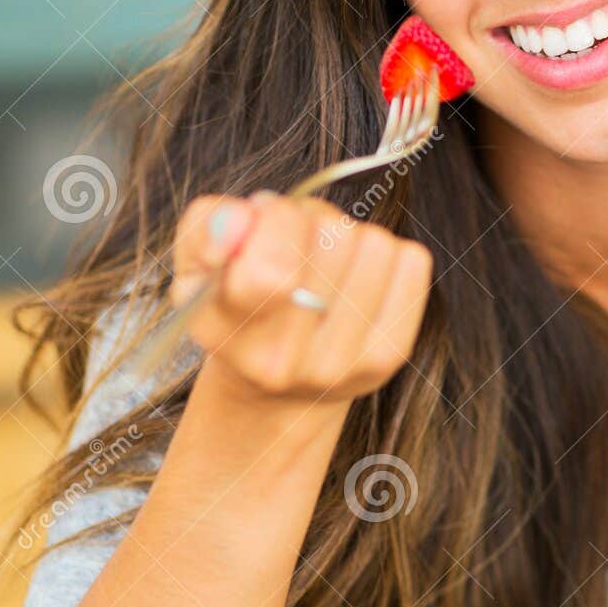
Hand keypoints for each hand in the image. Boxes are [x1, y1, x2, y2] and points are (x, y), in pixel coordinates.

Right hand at [171, 190, 433, 407]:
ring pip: (373, 243)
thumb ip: (206, 229)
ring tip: (324, 263)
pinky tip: (357, 278)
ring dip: (349, 236)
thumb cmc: (234, 310)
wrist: (275, 389)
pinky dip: (387, 255)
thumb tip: (242, 218)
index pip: (271, 270)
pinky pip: (410, 261)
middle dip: (312, 223)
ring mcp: (347, 361)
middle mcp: (291, 360)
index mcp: (233, 337)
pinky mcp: (392, 353)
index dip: (274, 223)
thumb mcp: (196, 269)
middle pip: (332, 237)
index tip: (263, 225)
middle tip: (295, 246)